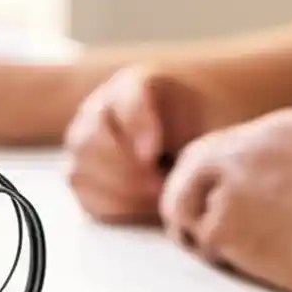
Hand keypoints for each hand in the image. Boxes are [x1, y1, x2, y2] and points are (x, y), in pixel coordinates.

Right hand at [65, 66, 225, 223]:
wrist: (189, 142)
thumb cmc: (203, 129)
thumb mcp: (211, 121)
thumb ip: (201, 134)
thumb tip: (183, 163)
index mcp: (132, 84)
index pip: (127, 97)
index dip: (137, 125)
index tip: (153, 155)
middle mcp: (97, 109)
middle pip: (92, 136)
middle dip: (125, 169)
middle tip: (159, 189)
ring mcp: (83, 143)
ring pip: (80, 168)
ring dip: (118, 191)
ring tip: (156, 200)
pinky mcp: (81, 174)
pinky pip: (84, 195)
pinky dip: (111, 206)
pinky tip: (142, 207)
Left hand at [160, 107, 291, 291]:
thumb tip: (271, 192)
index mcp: (284, 127)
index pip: (231, 145)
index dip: (218, 174)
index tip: (220, 197)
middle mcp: (249, 146)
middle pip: (193, 162)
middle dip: (186, 193)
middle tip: (188, 224)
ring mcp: (230, 182)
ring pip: (188, 202)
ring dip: (196, 227)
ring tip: (221, 252)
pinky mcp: (222, 222)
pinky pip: (203, 240)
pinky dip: (216, 256)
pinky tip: (247, 264)